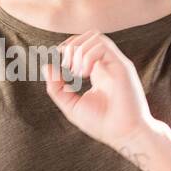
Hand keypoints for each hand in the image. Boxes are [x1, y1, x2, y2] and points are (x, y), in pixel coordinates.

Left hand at [43, 31, 152, 152]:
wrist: (123, 135)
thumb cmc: (101, 124)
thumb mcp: (71, 105)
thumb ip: (57, 87)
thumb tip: (47, 66)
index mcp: (98, 72)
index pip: (84, 45)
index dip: (68, 47)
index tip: (60, 62)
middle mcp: (108, 65)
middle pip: (90, 35)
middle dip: (72, 45)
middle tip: (67, 66)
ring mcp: (116, 64)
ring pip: (96, 37)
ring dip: (79, 51)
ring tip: (76, 72)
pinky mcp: (122, 67)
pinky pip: (103, 47)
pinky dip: (87, 56)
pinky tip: (84, 74)